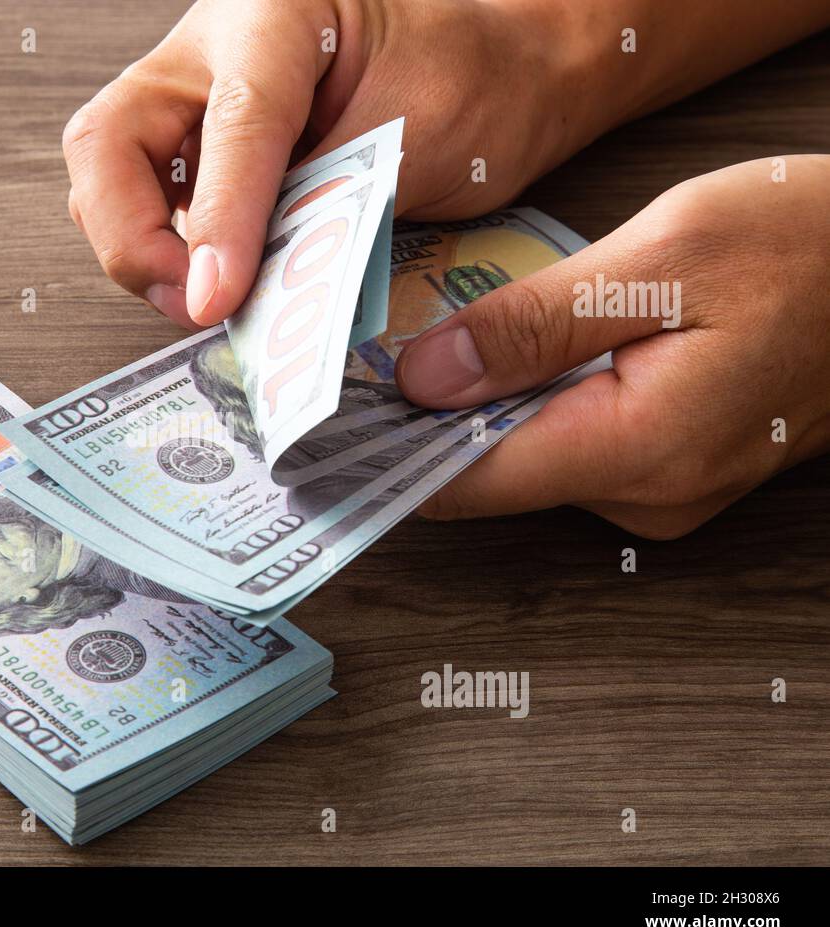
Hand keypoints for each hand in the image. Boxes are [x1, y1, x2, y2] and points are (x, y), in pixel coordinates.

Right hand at [62, 0, 595, 328]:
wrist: (500, 70)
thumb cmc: (474, 81)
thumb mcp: (412, 140)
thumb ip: (323, 202)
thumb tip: (242, 288)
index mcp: (277, 10)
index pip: (230, 123)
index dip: (217, 221)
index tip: (216, 300)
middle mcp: (216, 42)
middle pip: (107, 142)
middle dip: (131, 236)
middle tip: (195, 302)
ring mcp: (197, 91)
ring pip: (110, 176)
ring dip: (144, 250)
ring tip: (211, 299)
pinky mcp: (202, 142)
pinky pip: (150, 201)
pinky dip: (170, 253)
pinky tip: (219, 281)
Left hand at [396, 155, 829, 538]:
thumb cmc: (806, 244)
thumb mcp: (660, 256)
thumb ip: (534, 326)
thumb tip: (423, 379)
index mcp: (637, 448)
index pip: (466, 485)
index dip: (390, 454)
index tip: (332, 420)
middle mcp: (648, 494)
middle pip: (492, 474)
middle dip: (433, 419)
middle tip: (377, 358)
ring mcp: (666, 491)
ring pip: (531, 459)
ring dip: (487, 406)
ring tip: (454, 344)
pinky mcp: (674, 470)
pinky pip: (574, 447)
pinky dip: (537, 406)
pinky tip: (528, 355)